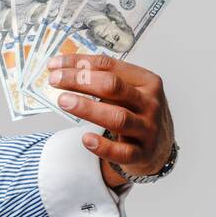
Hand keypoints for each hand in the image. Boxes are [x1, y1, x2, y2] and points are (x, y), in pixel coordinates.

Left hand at [46, 54, 173, 185]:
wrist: (160, 147)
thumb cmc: (138, 113)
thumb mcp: (129, 92)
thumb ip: (103, 81)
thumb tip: (63, 70)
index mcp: (146, 82)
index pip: (110, 66)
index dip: (79, 63)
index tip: (55, 65)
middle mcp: (150, 103)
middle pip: (113, 87)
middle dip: (81, 81)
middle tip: (55, 80)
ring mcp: (148, 129)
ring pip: (118, 118)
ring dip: (88, 108)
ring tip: (63, 101)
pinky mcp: (142, 154)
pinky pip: (121, 152)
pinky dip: (103, 146)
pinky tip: (86, 139)